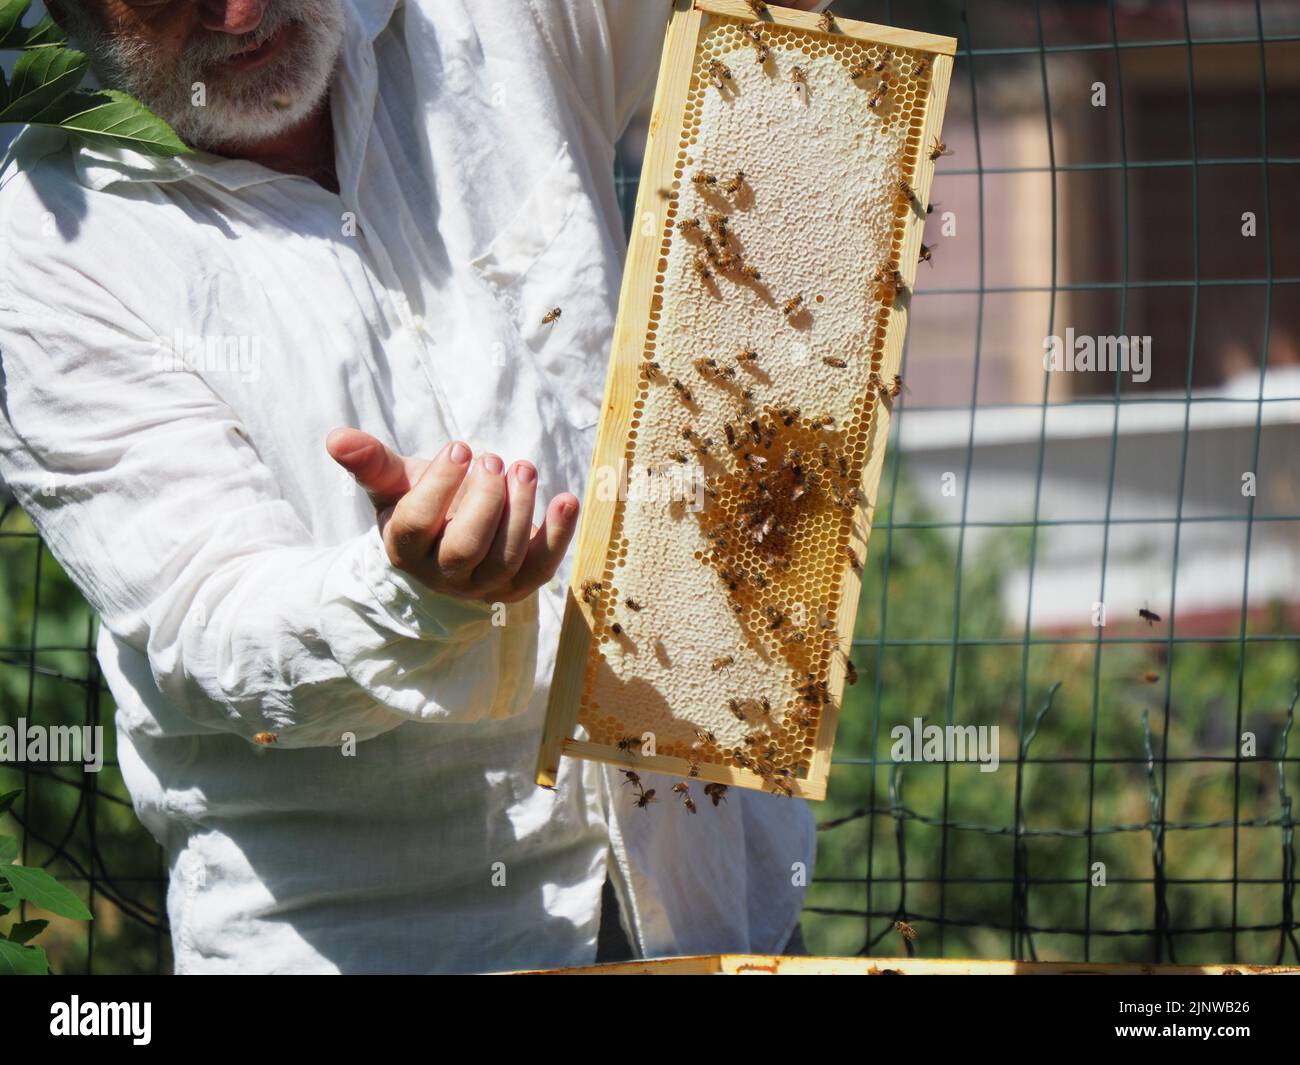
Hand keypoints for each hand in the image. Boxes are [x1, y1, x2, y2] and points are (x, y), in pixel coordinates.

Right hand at [326, 428, 579, 602]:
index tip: (460, 447)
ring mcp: (484, 585)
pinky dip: (558, 534)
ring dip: (520, 510)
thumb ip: (370, 462)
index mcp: (405, 548)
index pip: (416, 524)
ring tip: (523, 469)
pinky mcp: (519, 585)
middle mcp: (443, 574)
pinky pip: (542, 567)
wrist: (452, 535)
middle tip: (494, 459)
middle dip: (484, 501)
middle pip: (465, 548)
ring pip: (505, 558)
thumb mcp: (394, 482)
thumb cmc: (421, 501)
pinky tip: (566, 499)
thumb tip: (336, 438)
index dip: (439, 486)